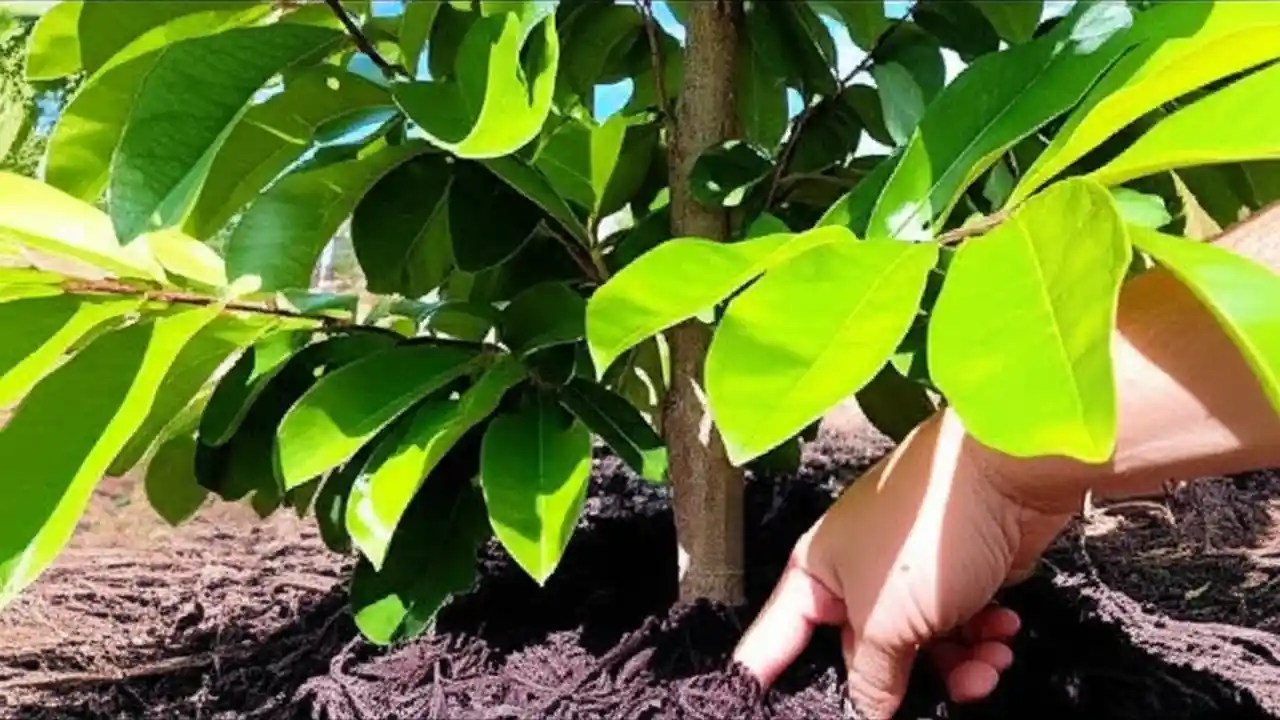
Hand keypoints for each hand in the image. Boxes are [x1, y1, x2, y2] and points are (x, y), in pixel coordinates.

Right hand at [733, 411, 1074, 718]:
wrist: (1008, 477)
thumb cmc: (929, 526)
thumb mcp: (885, 622)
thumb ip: (870, 677)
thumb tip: (865, 712)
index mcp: (815, 574)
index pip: (774, 640)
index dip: (764, 677)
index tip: (758, 706)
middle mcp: (854, 575)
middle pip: (860, 655)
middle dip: (900, 685)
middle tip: (926, 699)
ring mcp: (907, 578)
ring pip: (919, 650)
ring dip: (956, 668)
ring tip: (985, 668)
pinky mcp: (955, 578)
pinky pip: (959, 630)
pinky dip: (982, 642)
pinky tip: (1001, 635)